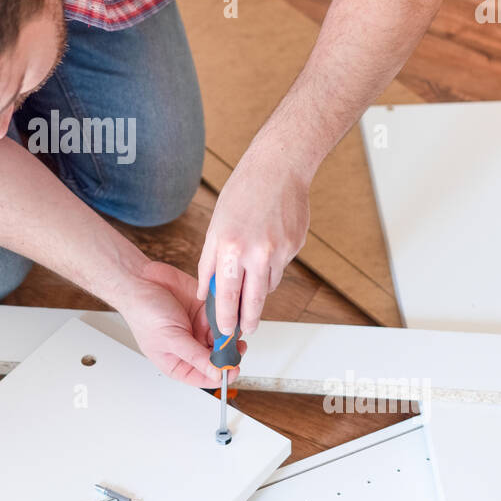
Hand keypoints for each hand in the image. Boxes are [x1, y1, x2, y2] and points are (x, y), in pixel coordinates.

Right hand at [116, 259, 245, 387]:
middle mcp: (190, 347)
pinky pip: (222, 317)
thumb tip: (217, 374)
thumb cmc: (144, 312)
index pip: (205, 377)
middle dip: (229, 353)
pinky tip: (228, 314)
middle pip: (218, 358)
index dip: (221, 375)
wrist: (140, 280)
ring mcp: (198, 328)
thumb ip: (196, 356)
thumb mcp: (171, 339)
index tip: (234, 368)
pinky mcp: (204, 311)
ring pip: (223, 337)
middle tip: (237, 346)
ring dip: (230, 333)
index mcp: (178, 362)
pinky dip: (227, 316)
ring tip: (232, 328)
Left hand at [197, 133, 311, 334]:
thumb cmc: (242, 194)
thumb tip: (205, 293)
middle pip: (253, 302)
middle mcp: (256, 253)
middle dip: (248, 321)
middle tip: (245, 331)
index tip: (224, 332)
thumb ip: (208, 263)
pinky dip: (271, 266)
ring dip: (258, 288)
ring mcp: (279, 251)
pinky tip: (266, 246)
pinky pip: (280, 268)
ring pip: (268, 286)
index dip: (225, 318)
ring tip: (251, 271)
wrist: (278, 168)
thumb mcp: (215, 228)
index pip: (226, 296)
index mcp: (230, 248)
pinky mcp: (295, 247)